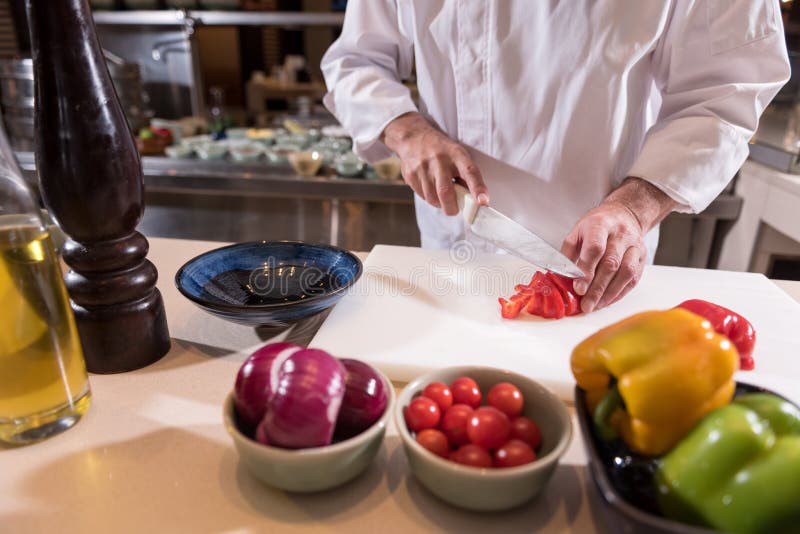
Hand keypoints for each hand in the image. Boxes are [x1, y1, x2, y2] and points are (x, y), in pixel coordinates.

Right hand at [382, 112, 488, 214]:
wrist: (414, 137)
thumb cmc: (441, 150)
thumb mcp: (458, 155)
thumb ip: (465, 175)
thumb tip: (473, 199)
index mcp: (456, 154)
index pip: (470, 172)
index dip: (477, 188)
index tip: (483, 202)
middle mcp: (439, 160)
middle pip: (445, 192)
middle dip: (451, 207)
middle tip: (454, 209)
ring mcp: (423, 167)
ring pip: (432, 198)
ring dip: (439, 203)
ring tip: (441, 194)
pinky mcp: (410, 175)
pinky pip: (422, 196)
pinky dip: (429, 197)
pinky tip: (430, 187)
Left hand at [561, 178, 677, 312]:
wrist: (623, 215)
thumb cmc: (596, 225)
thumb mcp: (577, 232)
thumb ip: (567, 253)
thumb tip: (560, 276)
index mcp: (600, 225)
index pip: (595, 249)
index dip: (587, 270)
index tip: (578, 289)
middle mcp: (620, 235)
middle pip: (611, 264)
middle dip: (597, 288)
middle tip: (586, 305)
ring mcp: (634, 246)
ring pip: (626, 273)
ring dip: (609, 293)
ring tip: (596, 306)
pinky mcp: (642, 258)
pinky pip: (633, 278)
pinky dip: (620, 293)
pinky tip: (608, 301)